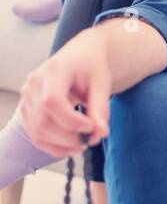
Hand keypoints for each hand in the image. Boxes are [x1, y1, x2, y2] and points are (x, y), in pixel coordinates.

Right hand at [19, 32, 111, 156]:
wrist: (80, 56)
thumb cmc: (91, 67)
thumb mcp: (102, 83)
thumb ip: (100, 108)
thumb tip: (100, 133)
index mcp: (54, 70)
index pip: (52, 102)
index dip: (72, 121)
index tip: (92, 126)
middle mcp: (34, 83)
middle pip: (44, 121)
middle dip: (69, 137)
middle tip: (92, 138)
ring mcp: (27, 96)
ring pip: (38, 132)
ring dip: (62, 145)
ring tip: (84, 143)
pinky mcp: (27, 109)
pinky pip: (35, 135)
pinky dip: (53, 146)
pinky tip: (71, 148)